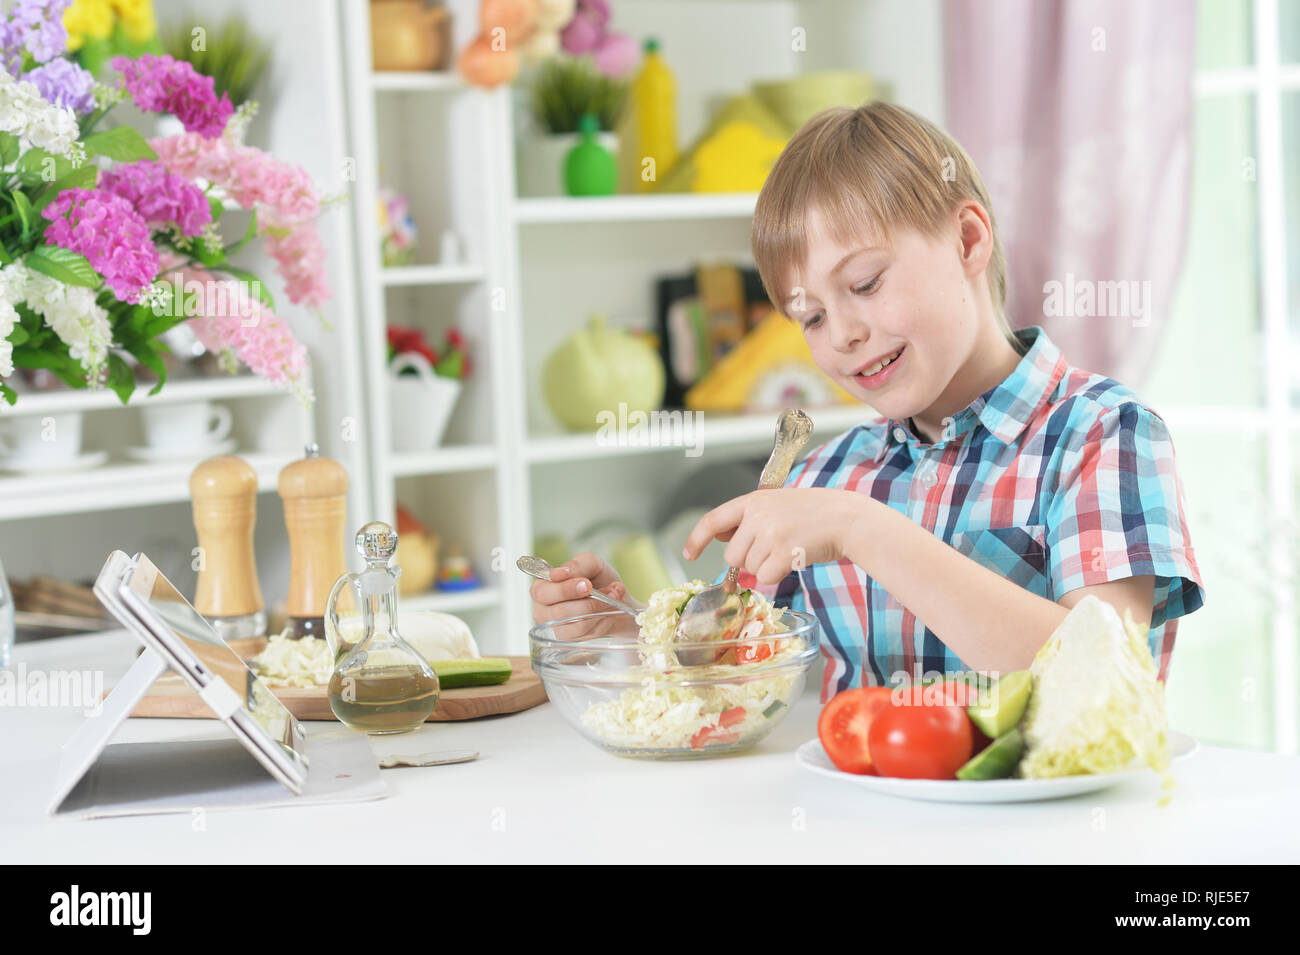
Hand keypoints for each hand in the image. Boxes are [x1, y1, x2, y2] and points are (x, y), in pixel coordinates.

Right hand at [529, 551, 636, 638]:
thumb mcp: (590, 564)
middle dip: (587, 602)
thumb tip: (561, 573)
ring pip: (577, 624)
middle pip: (559, 612)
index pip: (542, 592)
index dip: (563, 589)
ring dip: (601, 608)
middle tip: (607, 592)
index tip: (586, 583)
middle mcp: (543, 610)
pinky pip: (589, 632)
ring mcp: (556, 627)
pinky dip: (604, 619)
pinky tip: (610, 609)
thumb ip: (576, 565)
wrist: (615, 599)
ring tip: (614, 595)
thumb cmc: (596, 580)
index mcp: (541, 588)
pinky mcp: (571, 640)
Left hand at [681, 488, 865, 585]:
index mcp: (752, 501)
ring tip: (789, 548)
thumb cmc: (814, 513)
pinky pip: (764, 579)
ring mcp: (769, 535)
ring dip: (766, 566)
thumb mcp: (776, 504)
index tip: (689, 554)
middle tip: (775, 547)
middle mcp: (757, 516)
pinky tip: (794, 559)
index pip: (713, 520)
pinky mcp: (783, 554)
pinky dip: (777, 576)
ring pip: (748, 569)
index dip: (696, 539)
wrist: (846, 518)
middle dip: (748, 559)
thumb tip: (720, 537)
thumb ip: (748, 519)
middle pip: (732, 555)